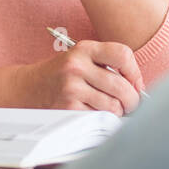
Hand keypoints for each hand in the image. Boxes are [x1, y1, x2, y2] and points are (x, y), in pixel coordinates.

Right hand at [18, 40, 144, 115]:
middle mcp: (77, 66)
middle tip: (131, 105)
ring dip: (117, 112)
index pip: (123, 54)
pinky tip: (95, 113)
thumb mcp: (82, 59)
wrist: (29, 88)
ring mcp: (71, 88)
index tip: (136, 84)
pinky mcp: (67, 108)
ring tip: (111, 109)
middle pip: (122, 86)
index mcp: (84, 49)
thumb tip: (139, 88)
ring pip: (113, 106)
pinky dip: (102, 120)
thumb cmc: (63, 75)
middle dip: (132, 100)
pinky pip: (99, 118)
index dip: (135, 72)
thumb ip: (109, 66)